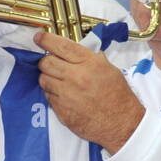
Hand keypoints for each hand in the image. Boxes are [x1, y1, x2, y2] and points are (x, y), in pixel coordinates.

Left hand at [36, 29, 144, 151]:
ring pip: (43, 79)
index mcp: (89, 63)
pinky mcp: (62, 111)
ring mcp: (67, 95)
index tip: (38, 37)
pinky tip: (63, 95)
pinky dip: (52, 93)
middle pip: (46, 62)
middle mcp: (76, 77)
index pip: (60, 46)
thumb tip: (74, 51)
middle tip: (52, 63)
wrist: (121, 123)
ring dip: (48, 78)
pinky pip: (48, 96)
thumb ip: (90, 58)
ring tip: (59, 81)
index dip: (45, 39)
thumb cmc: (118, 96)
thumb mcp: (109, 69)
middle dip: (46, 61)